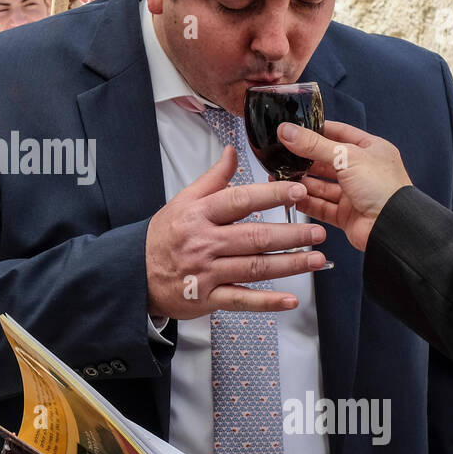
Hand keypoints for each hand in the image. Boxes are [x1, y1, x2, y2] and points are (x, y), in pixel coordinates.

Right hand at [145, 146, 326, 319]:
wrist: (134, 273)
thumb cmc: (163, 236)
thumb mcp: (182, 200)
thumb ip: (213, 178)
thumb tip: (232, 150)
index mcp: (199, 214)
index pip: (240, 201)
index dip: (271, 195)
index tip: (298, 190)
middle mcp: (204, 242)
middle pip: (254, 237)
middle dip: (291, 234)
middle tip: (318, 231)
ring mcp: (206, 272)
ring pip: (254, 268)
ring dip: (289, 265)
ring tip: (317, 259)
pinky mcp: (207, 298)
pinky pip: (242, 300)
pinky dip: (267, 303)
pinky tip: (291, 300)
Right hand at [277, 120, 412, 251]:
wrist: (393, 227)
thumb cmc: (385, 189)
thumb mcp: (347, 157)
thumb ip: (314, 145)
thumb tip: (289, 131)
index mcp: (371, 150)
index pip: (340, 133)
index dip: (317, 131)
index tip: (295, 130)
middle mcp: (363, 171)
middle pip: (326, 161)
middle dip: (305, 159)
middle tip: (283, 155)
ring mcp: (354, 194)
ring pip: (321, 185)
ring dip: (303, 182)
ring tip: (283, 177)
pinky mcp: (346, 215)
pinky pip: (321, 206)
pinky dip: (306, 202)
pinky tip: (293, 197)